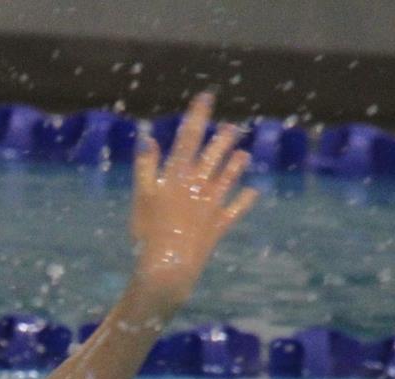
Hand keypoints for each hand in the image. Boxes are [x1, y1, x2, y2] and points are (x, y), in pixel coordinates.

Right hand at [128, 92, 257, 317]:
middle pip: (212, 156)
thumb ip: (146, 166)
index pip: (188, 137)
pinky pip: (235, 209)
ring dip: (236, 165)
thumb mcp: (141, 196)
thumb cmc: (148, 232)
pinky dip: (244, 200)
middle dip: (222, 139)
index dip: (198, 115)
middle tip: (232, 128)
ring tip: (244, 154)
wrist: (168, 264)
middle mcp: (198, 185)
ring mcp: (211, 204)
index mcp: (177, 175)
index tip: (207, 97)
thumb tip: (148, 138)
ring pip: (227, 178)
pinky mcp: (218, 224)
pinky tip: (253, 192)